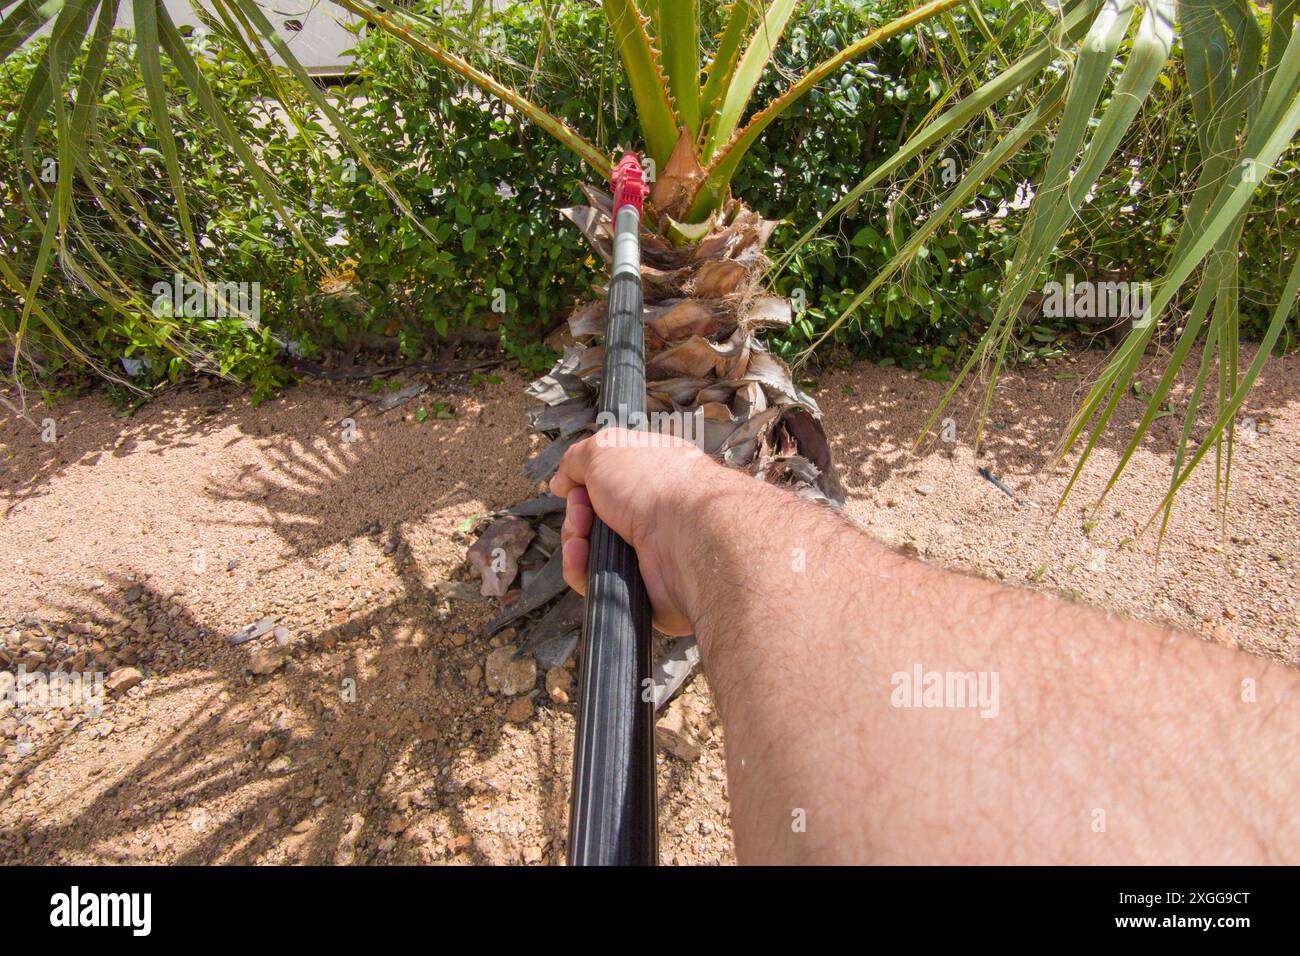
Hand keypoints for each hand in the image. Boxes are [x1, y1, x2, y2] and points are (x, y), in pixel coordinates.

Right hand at [549, 429, 714, 635]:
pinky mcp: (639, 586)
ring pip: (590, 552)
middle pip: (592, 520)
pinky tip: (583, 560)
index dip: (582, 486)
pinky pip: (596, 581)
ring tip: (582, 540)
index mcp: (649, 476)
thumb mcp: (606, 449)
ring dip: (575, 543)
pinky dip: (582, 570)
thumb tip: (561, 482)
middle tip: (584, 515)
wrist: (688, 537)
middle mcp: (650, 513)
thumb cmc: (656, 485)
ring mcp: (645, 552)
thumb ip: (577, 460)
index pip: (604, 483)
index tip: (575, 487)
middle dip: (577, 517)